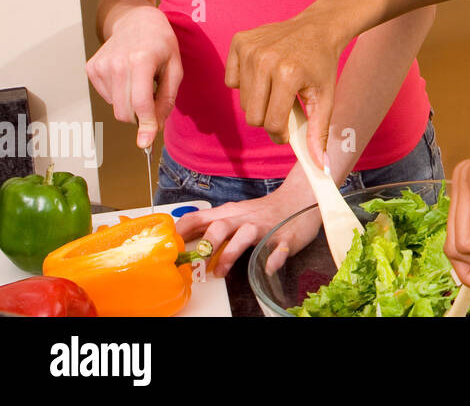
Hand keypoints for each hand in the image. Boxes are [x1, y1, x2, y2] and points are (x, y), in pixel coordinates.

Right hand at [85, 4, 182, 148]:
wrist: (135, 19)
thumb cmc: (161, 43)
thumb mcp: (175, 68)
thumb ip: (167, 99)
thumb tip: (155, 127)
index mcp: (141, 60)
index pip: (141, 103)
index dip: (146, 125)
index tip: (146, 143)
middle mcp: (117, 64)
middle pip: (124, 111)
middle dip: (140, 116)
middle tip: (152, 100)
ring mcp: (101, 66)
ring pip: (115, 107)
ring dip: (130, 103)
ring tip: (140, 80)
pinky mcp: (91, 68)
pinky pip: (106, 97)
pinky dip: (119, 94)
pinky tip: (127, 76)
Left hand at [174, 181, 319, 278]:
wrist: (300, 198)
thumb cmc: (264, 211)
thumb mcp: (236, 213)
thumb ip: (212, 225)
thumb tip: (184, 238)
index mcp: (230, 213)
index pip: (199, 217)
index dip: (182, 232)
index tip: (169, 249)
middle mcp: (244, 218)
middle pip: (220, 225)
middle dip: (206, 243)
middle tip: (195, 263)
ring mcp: (265, 227)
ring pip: (245, 235)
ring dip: (231, 253)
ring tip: (221, 272)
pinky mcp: (285, 237)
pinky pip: (279, 248)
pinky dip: (273, 258)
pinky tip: (268, 267)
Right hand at [225, 0, 346, 164]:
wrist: (318, 27)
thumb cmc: (322, 64)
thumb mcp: (325, 98)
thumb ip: (319, 132)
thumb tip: (319, 165)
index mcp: (288, 74)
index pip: (271, 123)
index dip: (280, 133)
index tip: (288, 130)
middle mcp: (265, 60)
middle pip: (253, 115)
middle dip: (268, 118)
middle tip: (284, 106)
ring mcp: (249, 49)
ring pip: (242, 101)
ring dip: (259, 101)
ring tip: (277, 87)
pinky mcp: (239, 42)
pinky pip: (231, 80)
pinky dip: (245, 83)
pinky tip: (264, 72)